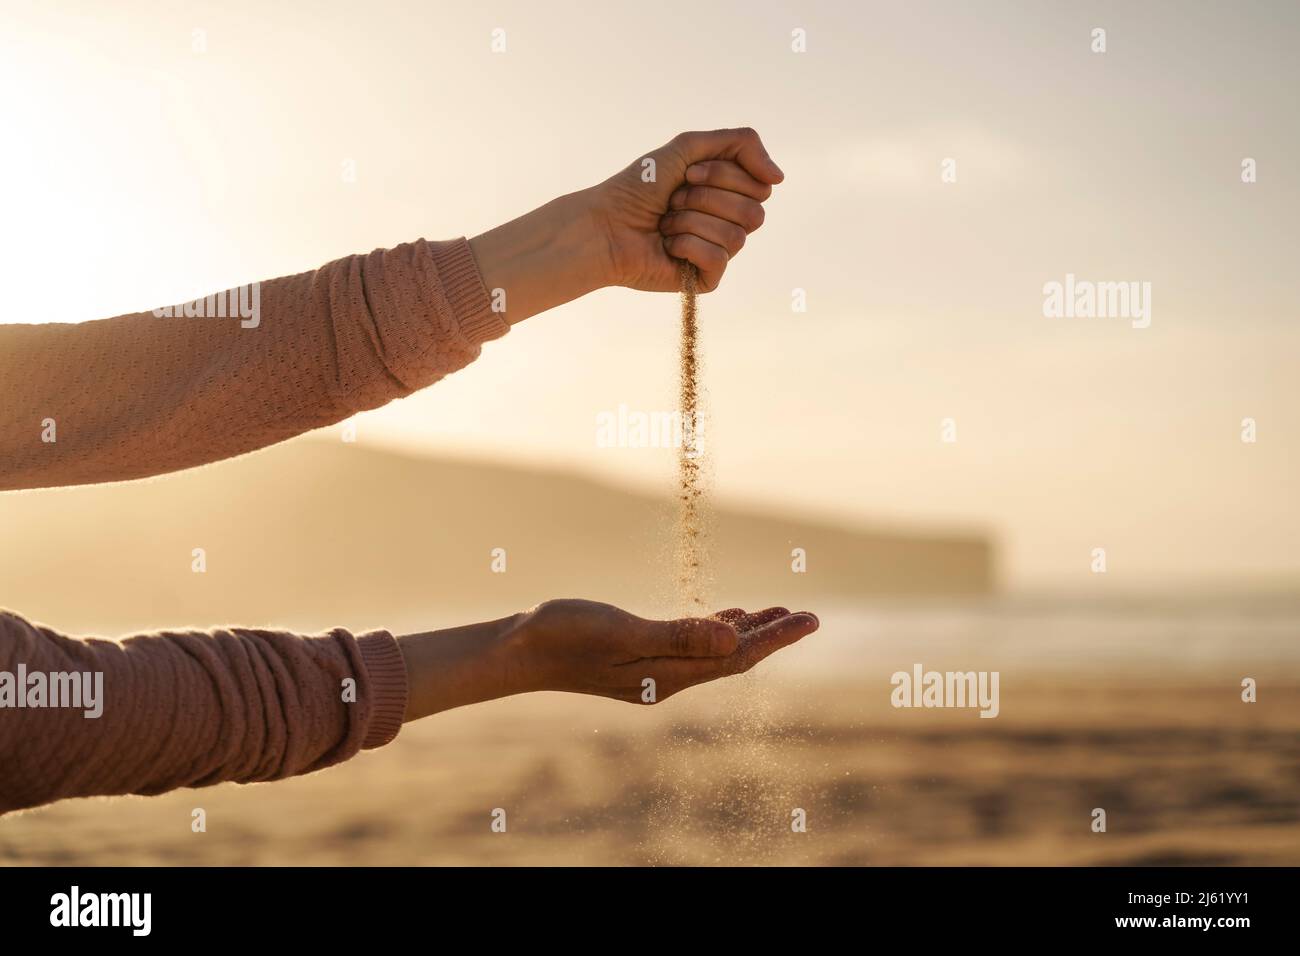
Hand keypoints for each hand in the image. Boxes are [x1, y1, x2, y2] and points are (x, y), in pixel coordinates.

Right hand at [504, 599, 817, 702]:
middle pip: (733, 656)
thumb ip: (680, 635)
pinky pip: (691, 644)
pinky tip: (726, 616)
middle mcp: (668, 678)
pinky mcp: (638, 657)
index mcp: (670, 674)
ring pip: (714, 649)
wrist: (518, 651)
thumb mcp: (624, 630)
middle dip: (773, 634)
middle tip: (810, 615)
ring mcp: (653, 670)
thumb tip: (735, 637)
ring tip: (780, 613)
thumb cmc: (566, 635)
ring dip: (749, 630)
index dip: (776, 636)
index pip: (737, 655)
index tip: (810, 618)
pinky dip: (715, 628)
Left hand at [592, 128, 785, 292]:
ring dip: (692, 221)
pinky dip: (688, 246)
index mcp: (728, 192)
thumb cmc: (639, 187)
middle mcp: (727, 222)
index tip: (687, 174)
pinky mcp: (706, 278)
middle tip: (673, 200)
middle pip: (755, 211)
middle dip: (707, 198)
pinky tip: (667, 247)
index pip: (761, 185)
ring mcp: (718, 252)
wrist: (606, 224)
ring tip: (666, 223)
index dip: (723, 175)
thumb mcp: (689, 147)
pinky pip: (719, 259)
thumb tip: (780, 178)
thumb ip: (740, 144)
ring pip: (737, 236)